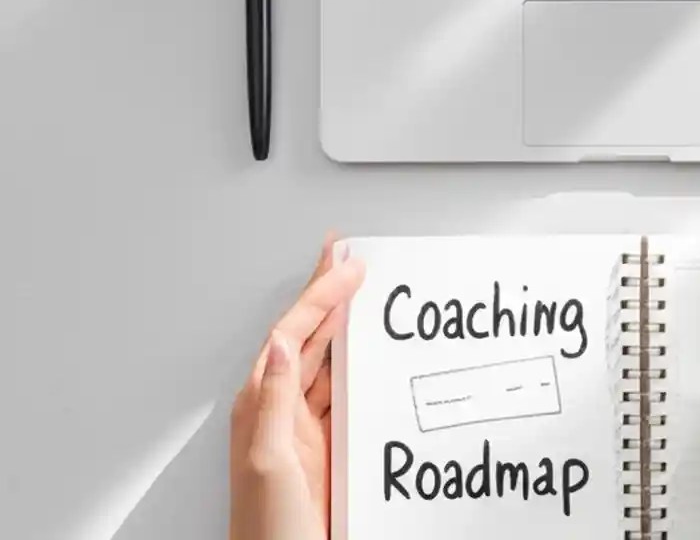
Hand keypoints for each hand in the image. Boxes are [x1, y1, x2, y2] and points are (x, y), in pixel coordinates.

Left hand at [230, 235, 365, 539]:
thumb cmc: (268, 530)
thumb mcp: (270, 460)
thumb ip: (275, 402)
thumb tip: (280, 346)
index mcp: (262, 406)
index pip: (292, 334)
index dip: (320, 295)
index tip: (345, 264)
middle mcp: (281, 411)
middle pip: (307, 336)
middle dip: (326, 293)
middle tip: (345, 256)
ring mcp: (304, 429)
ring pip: (327, 360)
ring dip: (341, 322)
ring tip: (356, 288)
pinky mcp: (326, 447)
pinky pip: (342, 392)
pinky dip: (356, 363)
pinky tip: (367, 350)